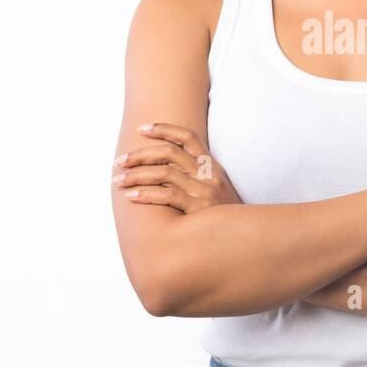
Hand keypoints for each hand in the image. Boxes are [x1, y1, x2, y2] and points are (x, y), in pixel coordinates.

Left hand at [112, 122, 241, 213]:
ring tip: (118, 181)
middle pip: (169, 153)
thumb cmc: (226, 216)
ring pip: (164, 173)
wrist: (247, 238)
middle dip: (140, 154)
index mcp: (212, 166)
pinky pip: (167, 196)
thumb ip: (197, 177)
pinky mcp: (199, 210)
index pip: (188, 137)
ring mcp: (204, 191)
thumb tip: (165, 169)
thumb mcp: (218, 190)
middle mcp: (208, 175)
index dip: (164, 129)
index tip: (142, 128)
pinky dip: (145, 194)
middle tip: (119, 161)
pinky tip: (131, 196)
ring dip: (136, 175)